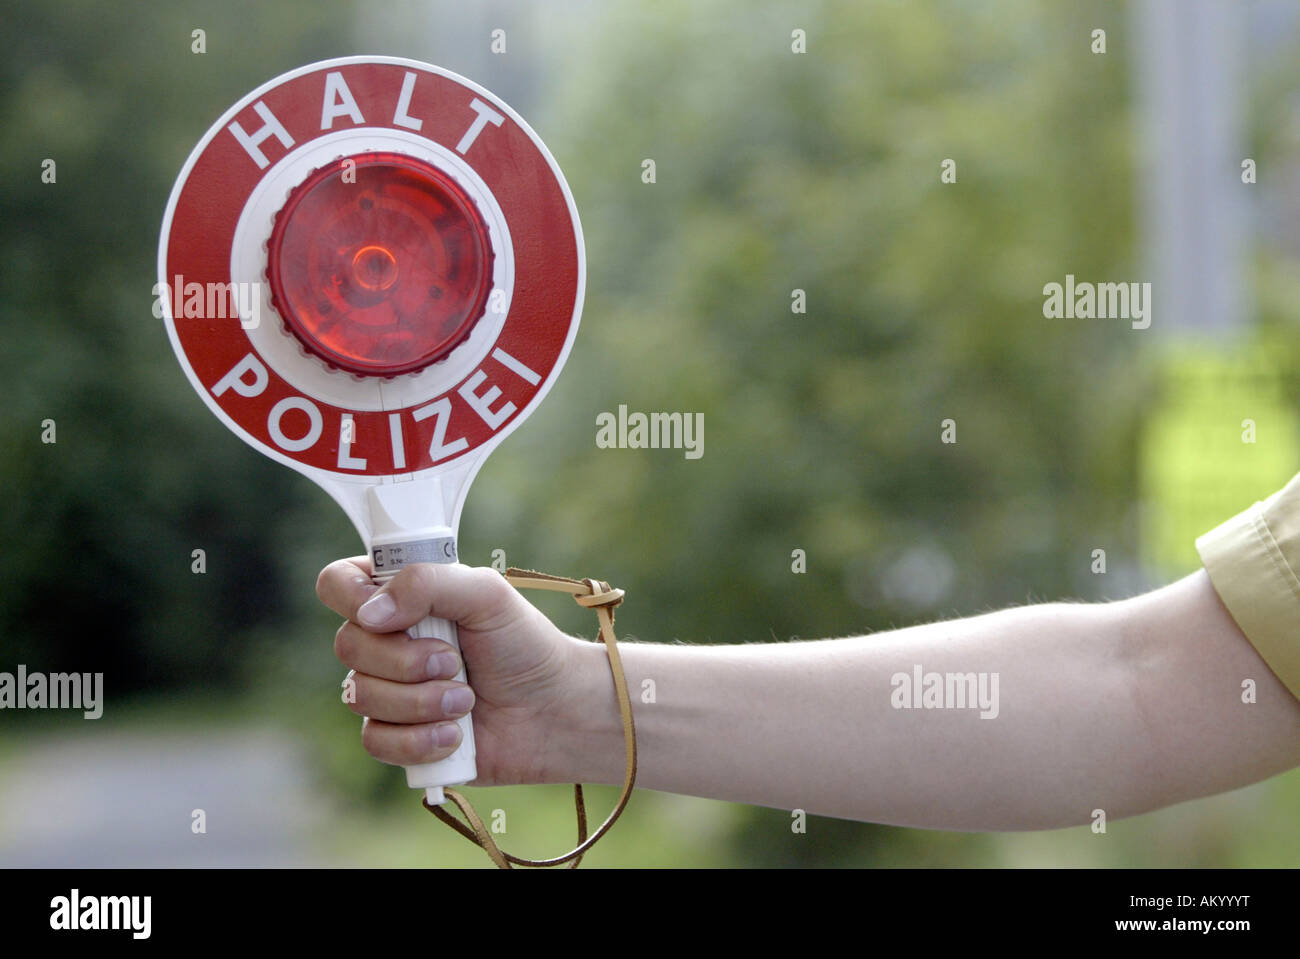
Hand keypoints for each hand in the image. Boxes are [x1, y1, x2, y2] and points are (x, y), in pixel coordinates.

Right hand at [316, 557, 593, 786]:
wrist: (554, 711)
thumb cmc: (525, 645)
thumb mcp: (488, 594)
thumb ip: (430, 583)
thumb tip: (371, 613)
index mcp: (402, 596)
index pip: (338, 584)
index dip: (350, 598)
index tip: (389, 614)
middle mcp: (387, 641)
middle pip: (346, 644)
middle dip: (405, 660)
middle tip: (455, 661)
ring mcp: (389, 690)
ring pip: (360, 695)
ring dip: (421, 701)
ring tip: (467, 699)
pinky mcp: (398, 737)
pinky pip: (375, 740)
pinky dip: (419, 739)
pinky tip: (455, 735)